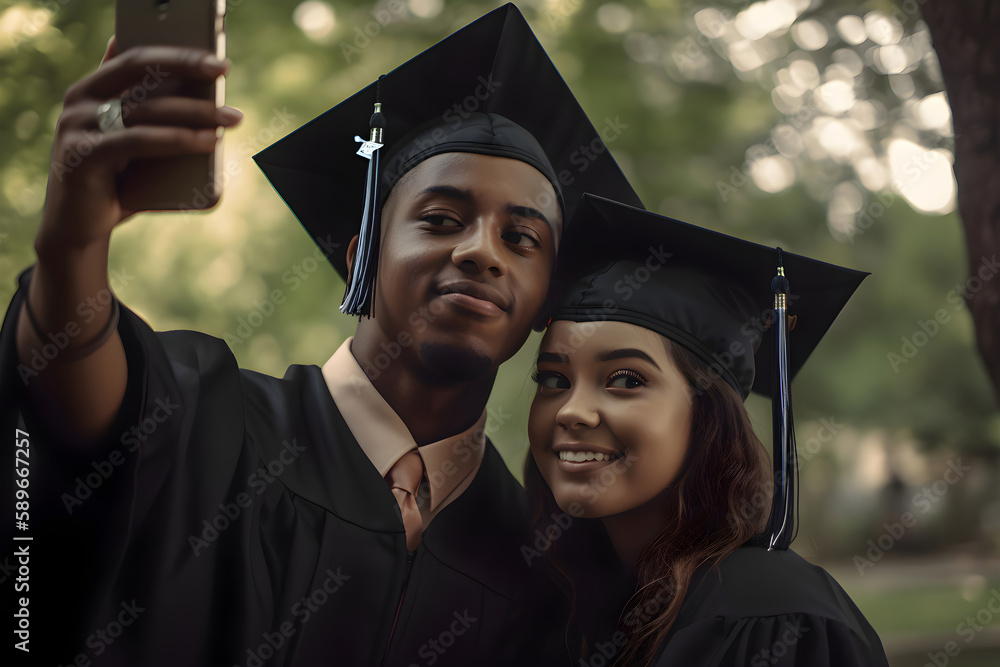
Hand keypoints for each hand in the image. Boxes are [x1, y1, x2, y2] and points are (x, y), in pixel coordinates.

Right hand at [36, 36, 242, 251]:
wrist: (81, 228)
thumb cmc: (117, 181)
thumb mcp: (135, 142)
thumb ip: (151, 115)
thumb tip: (195, 89)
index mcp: (91, 88)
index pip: (137, 58)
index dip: (177, 54)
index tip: (218, 60)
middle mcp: (78, 100)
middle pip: (139, 71)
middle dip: (186, 68)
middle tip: (224, 71)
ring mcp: (76, 126)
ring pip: (146, 110)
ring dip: (194, 112)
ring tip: (231, 119)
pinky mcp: (81, 156)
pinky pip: (137, 141)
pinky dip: (177, 140)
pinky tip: (207, 142)